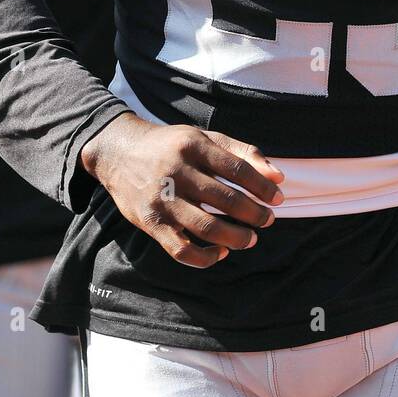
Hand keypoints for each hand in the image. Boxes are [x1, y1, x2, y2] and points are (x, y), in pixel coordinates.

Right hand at [81, 113, 284, 268]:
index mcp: (194, 146)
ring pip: (206, 227)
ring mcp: (162, 199)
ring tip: (250, 239)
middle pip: (225, 199)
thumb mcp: (204, 138)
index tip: (277, 199)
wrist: (119, 152)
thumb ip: (242, 153)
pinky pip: (180, 249)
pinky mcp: (150, 222)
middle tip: (267, 220)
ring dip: (235, 238)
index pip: (237, 169)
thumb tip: (278, 177)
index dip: (262, 187)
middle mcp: (177, 171)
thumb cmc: (172, 145)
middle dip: (253, 214)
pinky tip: (220, 253)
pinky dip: (204, 258)